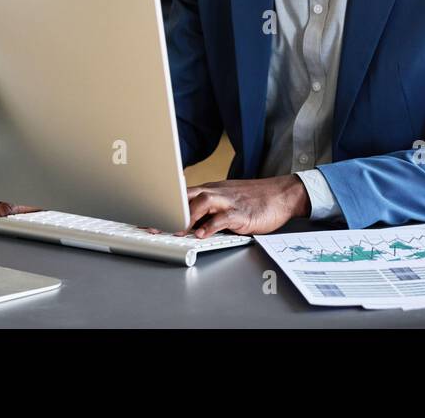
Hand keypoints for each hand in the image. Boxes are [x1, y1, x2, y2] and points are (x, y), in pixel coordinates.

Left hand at [145, 176, 310, 238]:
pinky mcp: (242, 213)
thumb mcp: (225, 200)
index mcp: (210, 190)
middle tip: (150, 226)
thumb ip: (205, 209)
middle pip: (186, 196)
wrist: (281, 194)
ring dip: (187, 216)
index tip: (143, 216)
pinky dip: (212, 225)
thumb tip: (184, 223)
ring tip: (175, 230)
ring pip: (203, 202)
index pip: (180, 194)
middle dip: (167, 210)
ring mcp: (229, 201)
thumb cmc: (253, 199)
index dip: (161, 204)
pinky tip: (202, 234)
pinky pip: (224, 218)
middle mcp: (216, 193)